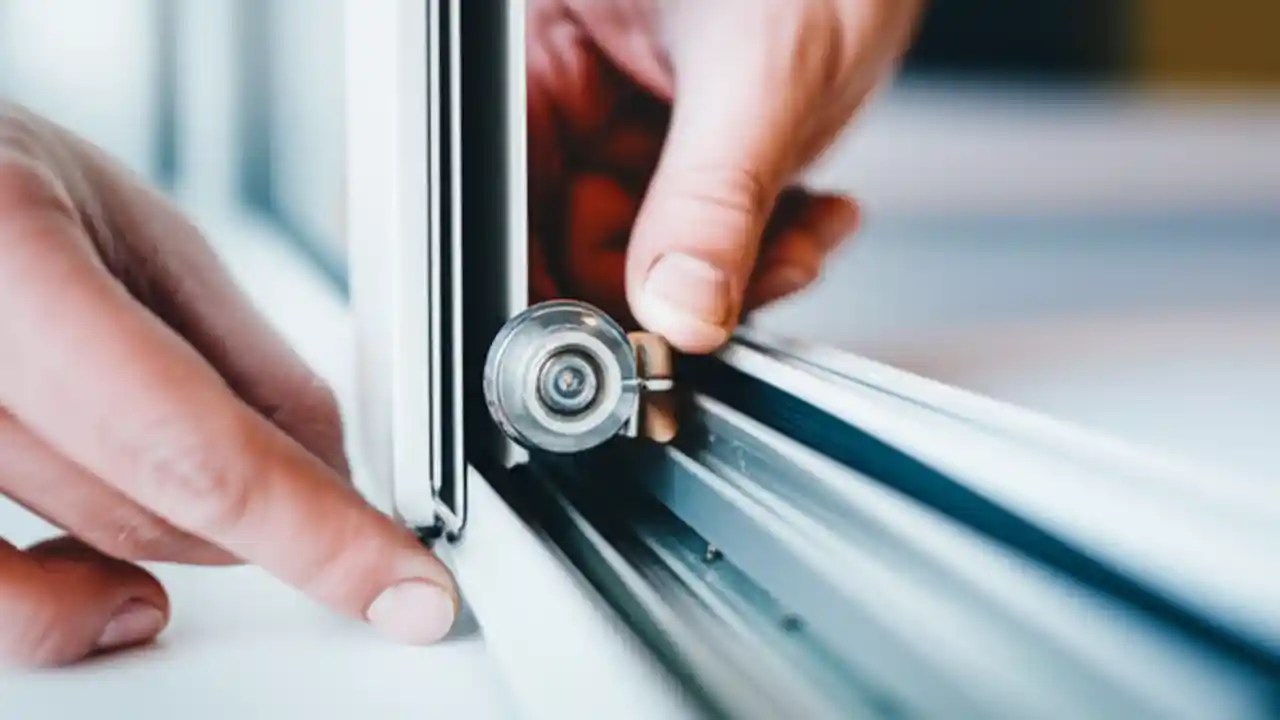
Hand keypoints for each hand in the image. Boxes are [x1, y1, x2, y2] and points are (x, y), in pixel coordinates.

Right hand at [0, 105, 455, 666]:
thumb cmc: (2, 185)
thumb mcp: (142, 231)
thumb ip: (234, 353)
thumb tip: (330, 472)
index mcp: (7, 246)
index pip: (192, 444)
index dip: (317, 533)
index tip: (402, 584)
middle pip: (149, 502)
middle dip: (264, 510)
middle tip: (306, 474)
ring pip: (87, 546)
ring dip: (181, 528)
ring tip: (195, 462)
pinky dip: (66, 602)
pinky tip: (107, 586)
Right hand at [528, 0, 919, 351]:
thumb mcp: (761, 73)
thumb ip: (712, 199)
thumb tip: (677, 311)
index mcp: (547, 49)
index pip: (509, 197)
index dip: (554, 285)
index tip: (620, 344)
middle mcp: (580, 92)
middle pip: (576, 243)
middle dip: (669, 290)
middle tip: (735, 295)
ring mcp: (637, 127)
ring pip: (655, 258)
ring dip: (738, 275)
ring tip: (796, 241)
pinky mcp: (697, 154)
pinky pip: (711, 239)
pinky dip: (769, 248)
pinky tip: (813, 214)